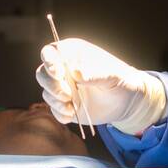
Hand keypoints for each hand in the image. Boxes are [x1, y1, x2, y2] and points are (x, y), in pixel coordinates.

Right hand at [35, 38, 166, 134]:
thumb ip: (95, 73)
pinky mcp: (64, 105)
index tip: (58, 73)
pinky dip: (60, 114)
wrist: (126, 102)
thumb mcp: (112, 75)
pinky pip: (54, 110)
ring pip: (47, 93)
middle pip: (42, 74)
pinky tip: (72, 115)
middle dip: (51, 86)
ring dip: (56, 102)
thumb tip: (77, 74)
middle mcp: (63, 70)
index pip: (50, 53)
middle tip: (67, 95)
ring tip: (72, 107)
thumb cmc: (121, 80)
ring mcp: (62, 88)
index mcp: (73, 54)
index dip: (49, 62)